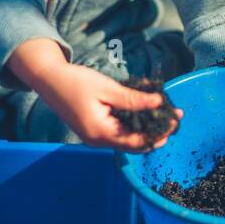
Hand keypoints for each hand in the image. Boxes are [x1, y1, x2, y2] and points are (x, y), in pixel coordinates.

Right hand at [6, 39, 180, 151]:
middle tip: (174, 116)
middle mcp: (98, 140)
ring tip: (164, 110)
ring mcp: (95, 136)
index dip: (159, 133)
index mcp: (101, 133)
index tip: (175, 120)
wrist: (48, 80)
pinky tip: (144, 107)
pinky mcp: (94, 129)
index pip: (137, 142)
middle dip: (156, 131)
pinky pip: (118, 130)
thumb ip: (133, 99)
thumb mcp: (107, 89)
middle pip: (134, 143)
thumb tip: (159, 103)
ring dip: (146, 126)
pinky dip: (133, 121)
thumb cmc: (75, 82)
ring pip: (128, 137)